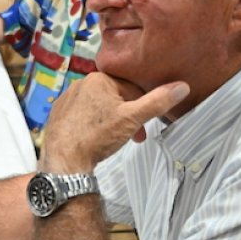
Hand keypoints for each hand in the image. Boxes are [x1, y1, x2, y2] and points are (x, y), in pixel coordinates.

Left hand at [39, 72, 190, 172]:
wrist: (64, 160)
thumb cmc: (97, 137)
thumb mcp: (133, 118)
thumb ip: (158, 102)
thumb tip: (181, 87)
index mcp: (98, 79)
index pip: (131, 88)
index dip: (142, 107)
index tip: (145, 125)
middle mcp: (80, 84)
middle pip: (115, 97)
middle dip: (128, 116)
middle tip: (135, 135)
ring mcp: (67, 99)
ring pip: (99, 107)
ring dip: (112, 120)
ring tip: (115, 139)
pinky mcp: (58, 114)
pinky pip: (83, 115)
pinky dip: (93, 124)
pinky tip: (96, 138)